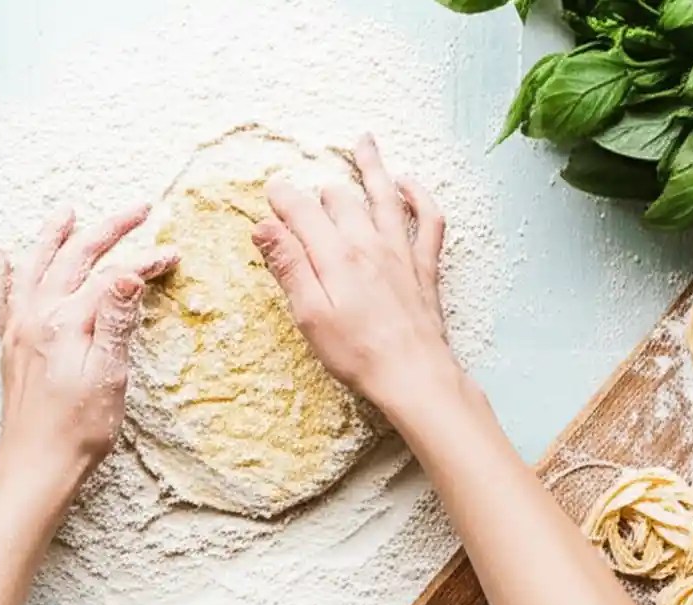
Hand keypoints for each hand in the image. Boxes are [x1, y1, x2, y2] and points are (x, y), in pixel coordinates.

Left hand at [0, 205, 177, 505]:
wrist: (35, 466)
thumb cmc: (77, 430)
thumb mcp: (110, 376)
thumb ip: (117, 321)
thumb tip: (127, 275)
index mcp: (66, 322)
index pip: (112, 278)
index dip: (144, 263)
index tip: (171, 256)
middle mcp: (38, 316)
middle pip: (74, 259)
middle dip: (108, 230)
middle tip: (137, 211)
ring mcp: (20, 328)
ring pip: (36, 267)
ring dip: (54, 237)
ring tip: (67, 214)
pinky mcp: (12, 345)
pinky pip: (2, 297)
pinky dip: (2, 273)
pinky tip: (1, 257)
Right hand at [252, 134, 454, 408]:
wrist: (414, 375)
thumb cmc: (356, 353)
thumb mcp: (309, 315)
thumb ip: (289, 266)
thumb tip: (264, 227)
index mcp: (335, 256)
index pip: (302, 211)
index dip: (282, 197)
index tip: (270, 191)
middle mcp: (369, 243)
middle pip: (339, 199)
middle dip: (317, 192)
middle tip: (302, 197)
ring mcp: (400, 251)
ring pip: (384, 195)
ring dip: (372, 167)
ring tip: (363, 142)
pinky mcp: (424, 265)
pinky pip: (427, 219)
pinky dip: (419, 196)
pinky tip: (408, 184)